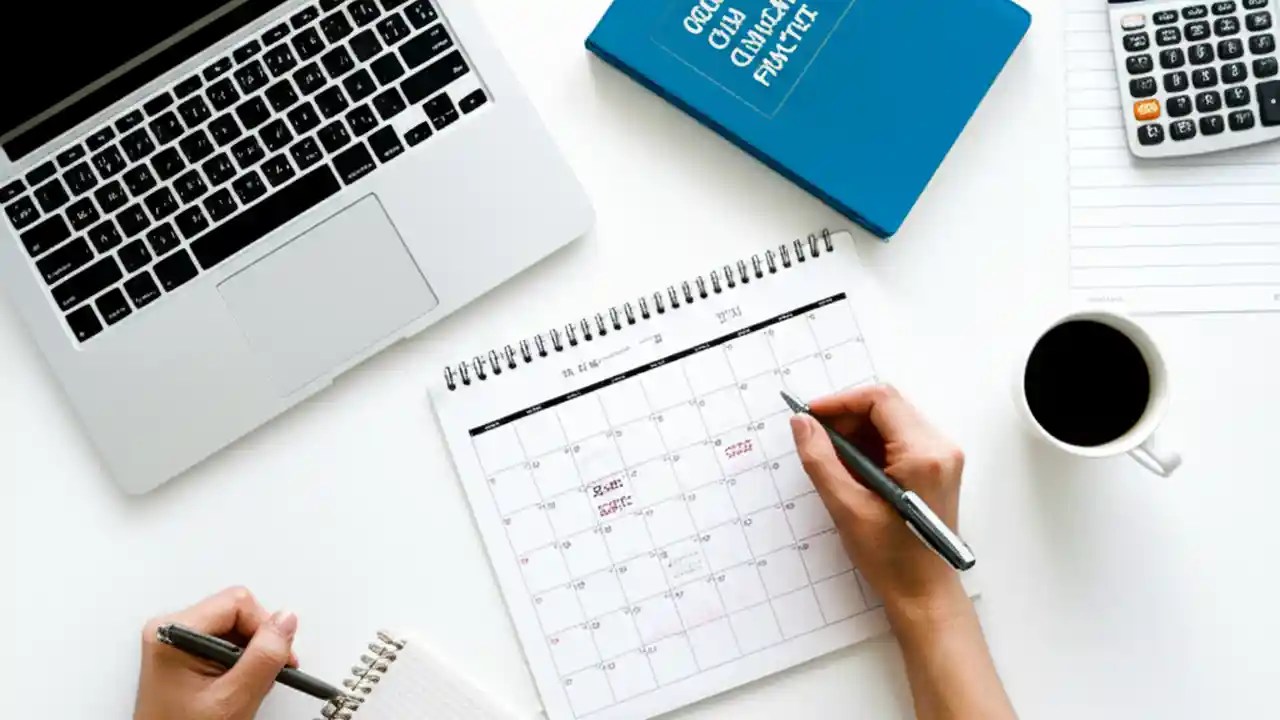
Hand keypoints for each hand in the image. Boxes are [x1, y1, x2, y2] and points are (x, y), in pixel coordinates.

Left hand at [135, 587, 298, 719]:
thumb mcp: (233, 698)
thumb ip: (264, 656)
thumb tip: (286, 620)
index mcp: (174, 631)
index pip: (237, 603)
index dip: (265, 628)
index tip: (277, 656)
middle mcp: (171, 629)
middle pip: (237, 612)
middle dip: (259, 644)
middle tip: (263, 676)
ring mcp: (177, 641)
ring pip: (235, 628)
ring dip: (252, 656)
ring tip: (246, 686)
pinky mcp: (185, 654)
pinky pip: (225, 642)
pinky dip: (240, 663)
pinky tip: (236, 686)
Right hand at [789, 385, 967, 625]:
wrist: (924, 593)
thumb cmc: (891, 559)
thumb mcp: (847, 508)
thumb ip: (821, 460)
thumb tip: (802, 423)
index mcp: (924, 455)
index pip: (880, 400)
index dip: (839, 402)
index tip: (810, 416)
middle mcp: (941, 448)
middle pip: (887, 407)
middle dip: (846, 416)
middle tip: (815, 436)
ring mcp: (942, 458)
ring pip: (891, 421)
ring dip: (857, 431)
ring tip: (830, 456)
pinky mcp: (936, 468)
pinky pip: (899, 439)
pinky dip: (871, 445)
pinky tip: (851, 467)